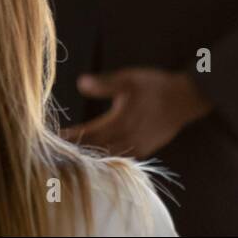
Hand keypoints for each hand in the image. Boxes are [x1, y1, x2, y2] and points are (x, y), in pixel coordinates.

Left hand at [59, 67, 212, 157]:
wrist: (185, 99)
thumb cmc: (154, 86)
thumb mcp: (128, 79)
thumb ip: (103, 84)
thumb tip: (79, 83)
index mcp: (121, 123)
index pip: (89, 134)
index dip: (70, 137)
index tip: (52, 139)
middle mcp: (128, 140)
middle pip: (97, 150)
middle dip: (77, 150)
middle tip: (56, 150)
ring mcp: (138, 147)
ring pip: (109, 156)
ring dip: (91, 155)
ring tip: (71, 153)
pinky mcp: (145, 149)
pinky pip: (121, 158)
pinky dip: (107, 157)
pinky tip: (97, 154)